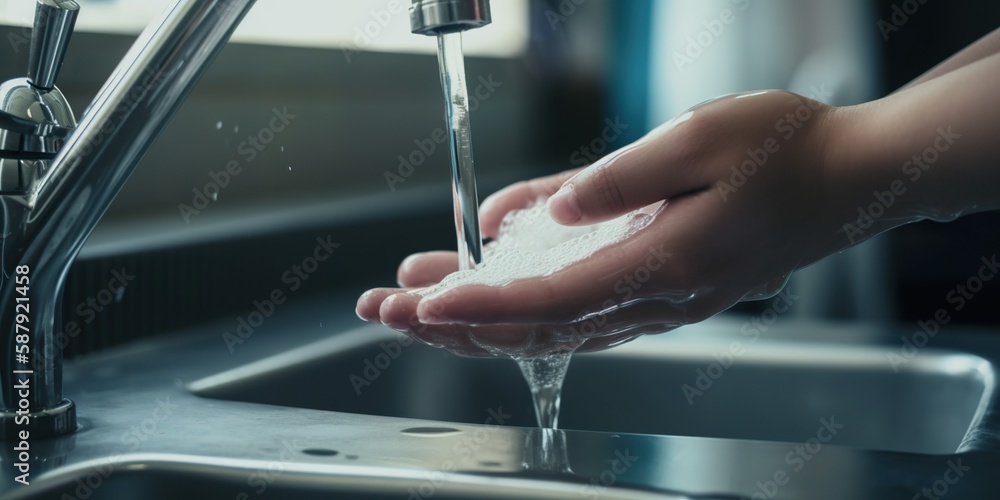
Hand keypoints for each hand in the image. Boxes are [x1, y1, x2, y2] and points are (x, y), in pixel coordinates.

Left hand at [357, 90, 871, 355]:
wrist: (853, 182)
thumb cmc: (788, 153)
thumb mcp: (700, 138)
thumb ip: (619, 180)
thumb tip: (547, 213)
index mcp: (661, 264)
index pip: (548, 301)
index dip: (478, 308)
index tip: (420, 304)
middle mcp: (656, 298)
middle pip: (536, 328)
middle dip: (454, 325)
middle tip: (387, 308)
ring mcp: (661, 301)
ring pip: (553, 328)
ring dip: (480, 322)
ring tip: (418, 305)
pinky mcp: (666, 289)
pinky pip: (585, 307)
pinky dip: (529, 306)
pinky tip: (492, 285)